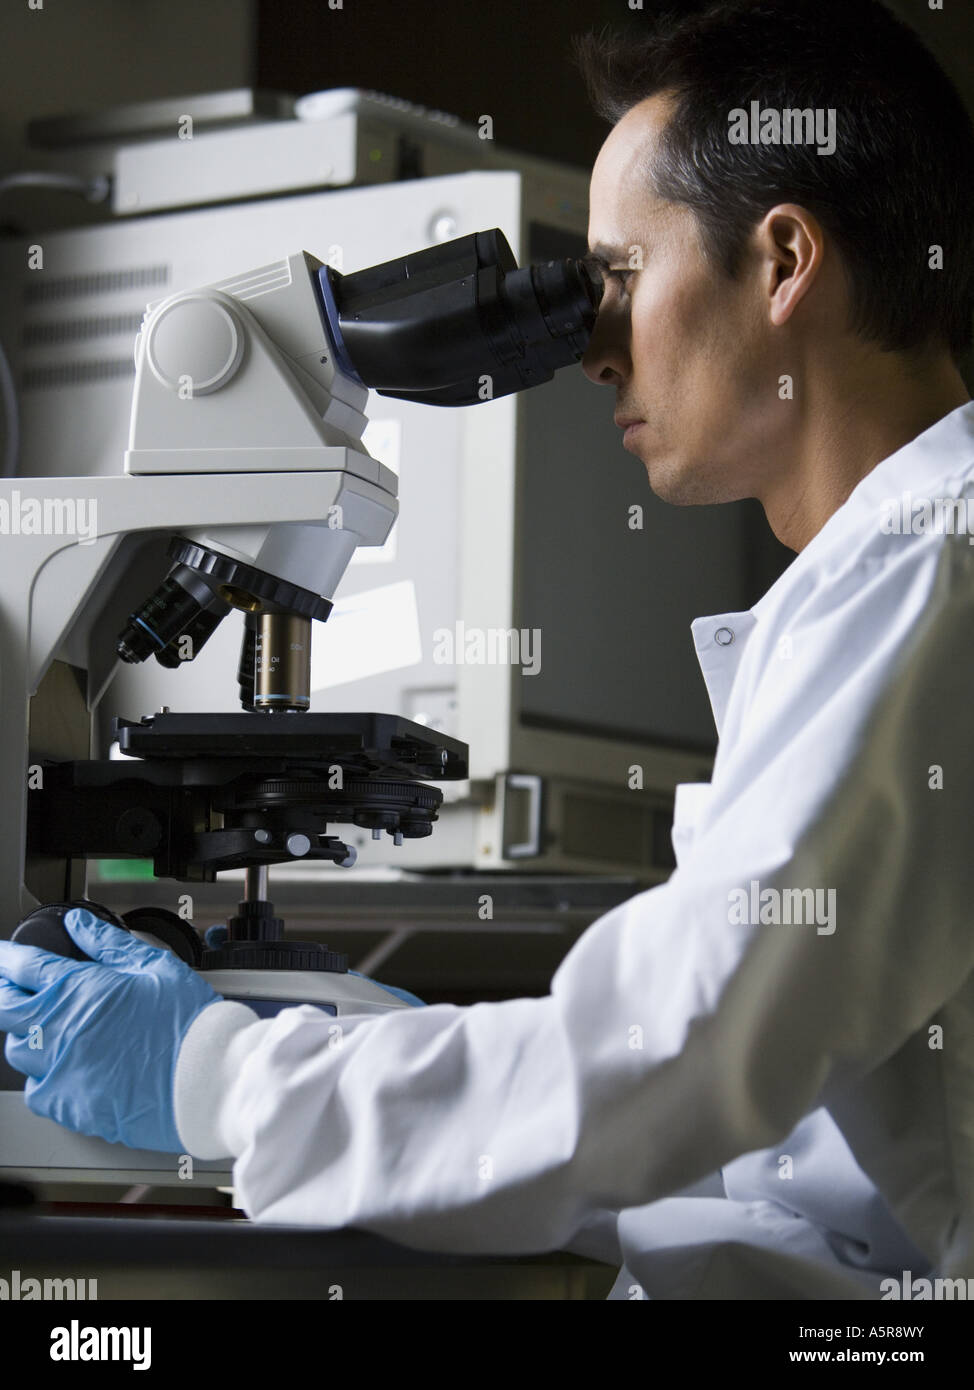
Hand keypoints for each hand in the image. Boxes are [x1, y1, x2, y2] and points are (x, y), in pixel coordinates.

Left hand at [0, 908, 220, 1151]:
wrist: (205, 1079)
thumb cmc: (186, 1024)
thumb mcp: (155, 966)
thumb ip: (108, 944)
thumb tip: (79, 924)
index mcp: (78, 990)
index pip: (24, 966)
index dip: (7, 958)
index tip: (3, 956)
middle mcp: (59, 1031)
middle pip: (6, 1008)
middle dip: (3, 992)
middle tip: (9, 986)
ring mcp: (60, 1071)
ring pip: (19, 1051)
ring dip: (26, 1034)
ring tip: (44, 1028)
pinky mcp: (69, 1105)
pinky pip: (38, 1090)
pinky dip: (45, 1076)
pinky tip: (65, 1066)